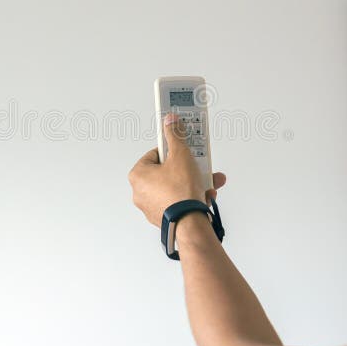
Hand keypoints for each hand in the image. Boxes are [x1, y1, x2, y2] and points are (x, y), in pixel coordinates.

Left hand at [128, 112, 226, 226]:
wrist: (189, 223)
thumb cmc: (180, 192)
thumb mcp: (180, 156)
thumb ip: (175, 136)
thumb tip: (170, 122)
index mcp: (138, 175)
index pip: (155, 154)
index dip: (172, 151)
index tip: (182, 149)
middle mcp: (140, 192)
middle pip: (168, 171)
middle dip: (188, 168)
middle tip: (197, 165)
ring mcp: (151, 206)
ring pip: (175, 187)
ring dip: (194, 182)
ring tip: (208, 180)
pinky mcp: (163, 217)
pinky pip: (178, 201)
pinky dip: (191, 196)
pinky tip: (205, 194)